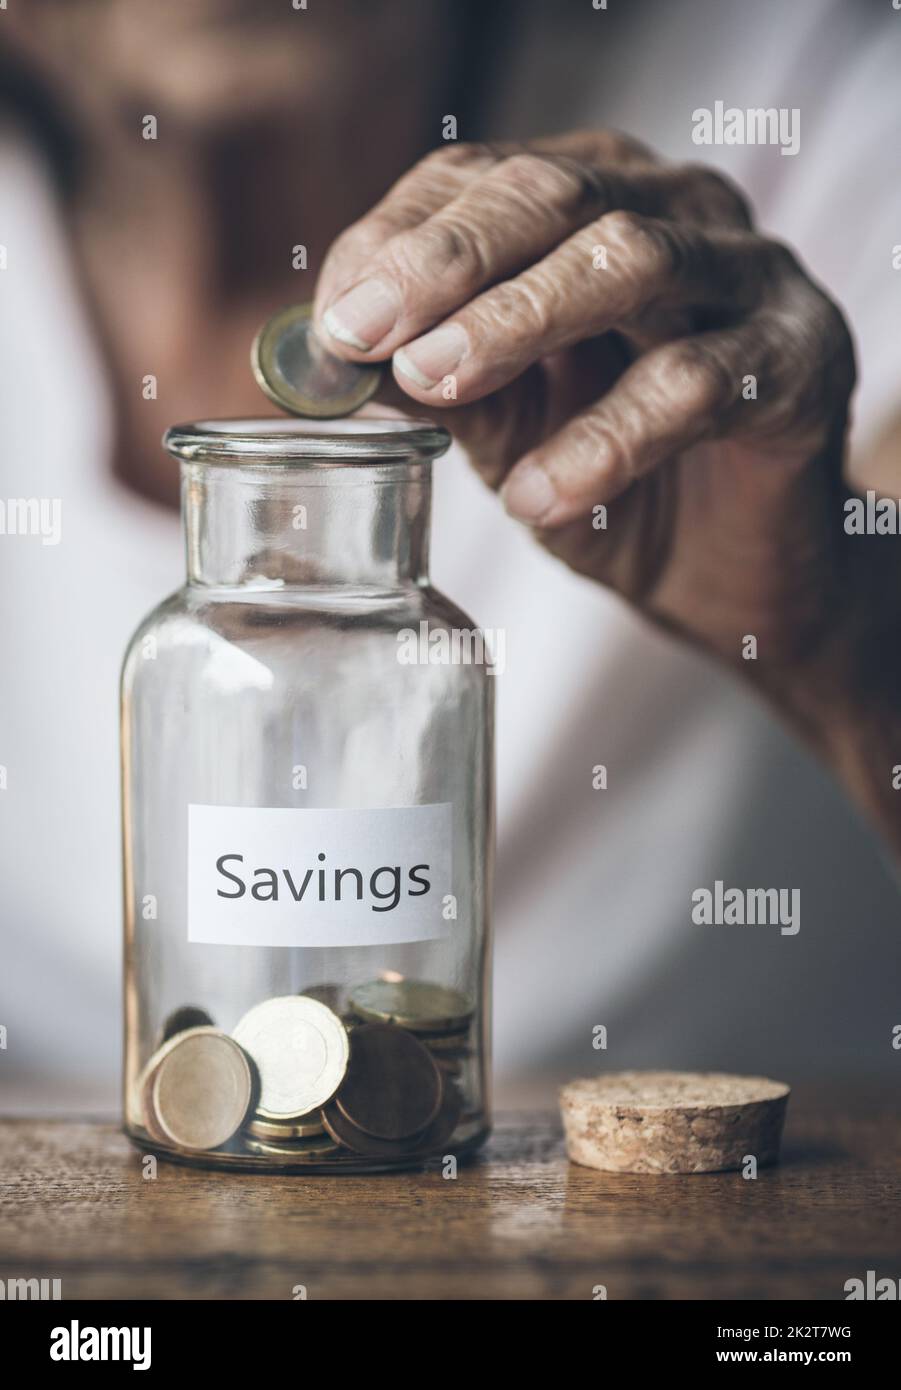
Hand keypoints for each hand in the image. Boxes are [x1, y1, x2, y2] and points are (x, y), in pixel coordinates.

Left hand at [314, 132, 900, 842]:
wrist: (731, 574)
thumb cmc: (614, 485)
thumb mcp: (508, 431)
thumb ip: (442, 380)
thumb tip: (337, 352)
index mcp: (596, 204)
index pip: (484, 179)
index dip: (397, 239)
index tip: (334, 321)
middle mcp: (676, 212)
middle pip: (555, 194)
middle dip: (447, 261)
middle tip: (368, 333)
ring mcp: (748, 277)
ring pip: (630, 259)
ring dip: (518, 317)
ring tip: (436, 382)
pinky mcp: (798, 362)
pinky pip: (695, 383)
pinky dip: (605, 440)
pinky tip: (540, 496)